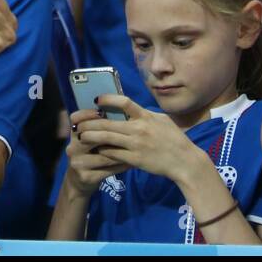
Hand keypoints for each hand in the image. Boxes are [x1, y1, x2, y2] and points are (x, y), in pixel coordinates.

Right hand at [63, 108, 129, 195]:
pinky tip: (131, 163)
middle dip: (110, 133)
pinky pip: (108, 169)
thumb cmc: (89, 154)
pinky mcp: (86, 177)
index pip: (75, 119)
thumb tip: (118, 109)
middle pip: (90, 136)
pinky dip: (121, 165)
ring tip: (136, 147)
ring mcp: (78, 163)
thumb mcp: (88, 140)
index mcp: (73, 136)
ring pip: (103, 154)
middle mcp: (72, 148)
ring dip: (121, 151)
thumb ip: (98, 127)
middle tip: (129, 129)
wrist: (80, 181)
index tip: (102, 110)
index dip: (87, 113)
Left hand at [75, 94, 205, 183]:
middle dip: (89, 122)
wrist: (184, 161)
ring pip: (107, 139)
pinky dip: (102, 151)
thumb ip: (144, 115)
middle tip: (77, 122)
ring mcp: (136, 145)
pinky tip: (95, 150)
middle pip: (108, 123)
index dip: (107, 99)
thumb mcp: (161, 120)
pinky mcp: (135, 160)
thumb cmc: (173, 138)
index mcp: (146, 116)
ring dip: (91, 137)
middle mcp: (139, 129)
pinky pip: (113, 154)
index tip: (96, 99)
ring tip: (81, 136)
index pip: (124, 102)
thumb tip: (128, 109)